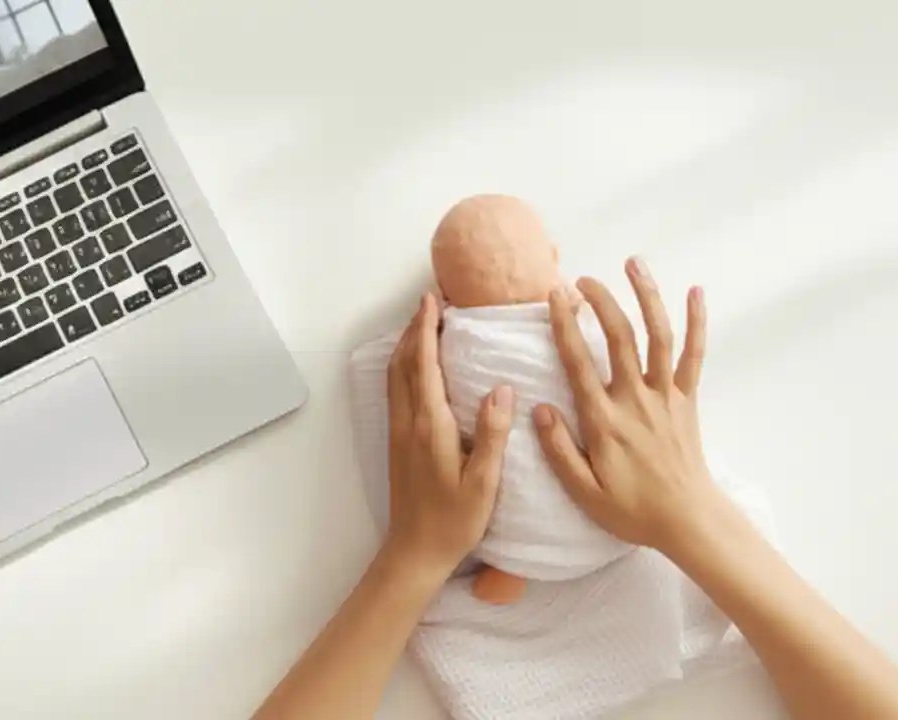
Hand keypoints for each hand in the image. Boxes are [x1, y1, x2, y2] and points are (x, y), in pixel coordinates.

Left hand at [384, 293, 515, 580]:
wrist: (414, 552)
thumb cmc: (453, 522)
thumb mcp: (484, 483)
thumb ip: (492, 435)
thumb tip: (501, 389)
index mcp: (430, 426)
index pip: (425, 365)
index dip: (428, 329)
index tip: (434, 300)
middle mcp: (409, 422)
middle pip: (405, 362)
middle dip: (416, 327)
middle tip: (432, 300)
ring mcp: (399, 431)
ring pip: (396, 375)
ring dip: (407, 344)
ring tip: (424, 323)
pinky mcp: (397, 442)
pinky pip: (396, 390)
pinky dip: (404, 366)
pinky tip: (417, 366)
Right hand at [533, 258, 727, 553]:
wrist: (688, 520)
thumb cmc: (632, 510)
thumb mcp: (584, 492)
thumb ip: (559, 450)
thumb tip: (537, 409)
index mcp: (605, 421)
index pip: (580, 363)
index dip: (565, 325)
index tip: (555, 296)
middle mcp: (636, 400)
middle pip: (620, 338)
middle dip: (601, 301)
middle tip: (582, 279)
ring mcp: (666, 397)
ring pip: (658, 336)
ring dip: (647, 296)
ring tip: (634, 263)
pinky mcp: (688, 400)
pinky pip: (694, 355)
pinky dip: (697, 322)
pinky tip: (696, 292)